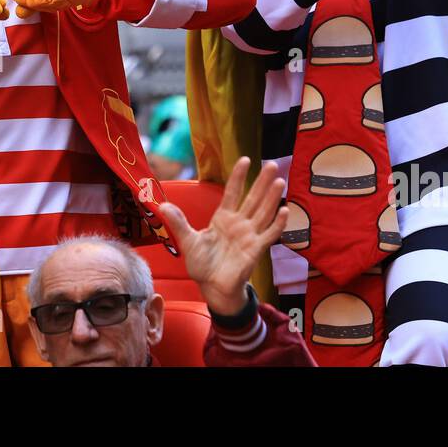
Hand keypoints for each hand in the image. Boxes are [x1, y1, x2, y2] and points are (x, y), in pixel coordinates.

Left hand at [159, 157, 287, 316]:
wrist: (212, 287)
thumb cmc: (202, 264)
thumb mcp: (188, 241)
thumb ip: (179, 222)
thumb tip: (162, 205)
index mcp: (223, 218)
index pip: (232, 192)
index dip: (238, 177)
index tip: (245, 159)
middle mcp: (239, 223)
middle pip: (253, 198)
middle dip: (262, 182)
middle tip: (273, 164)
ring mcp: (249, 236)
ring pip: (263, 212)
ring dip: (272, 197)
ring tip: (279, 181)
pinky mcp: (256, 250)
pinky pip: (269, 235)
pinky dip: (278, 224)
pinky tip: (285, 211)